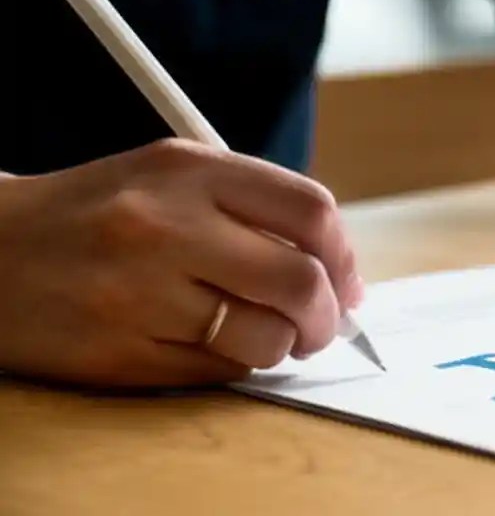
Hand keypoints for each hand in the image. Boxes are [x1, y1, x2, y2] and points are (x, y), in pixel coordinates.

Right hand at [0, 139, 361, 387]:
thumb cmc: (96, 214)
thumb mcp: (170, 177)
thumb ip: (254, 208)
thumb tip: (342, 271)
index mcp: (187, 170)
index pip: (309, 211)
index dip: (344, 255)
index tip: (347, 280)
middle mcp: (164, 227)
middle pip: (300, 281)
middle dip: (328, 314)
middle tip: (322, 324)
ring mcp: (139, 294)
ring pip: (266, 338)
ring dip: (283, 346)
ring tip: (265, 335)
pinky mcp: (119, 354)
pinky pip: (218, 373)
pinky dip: (235, 366)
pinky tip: (214, 345)